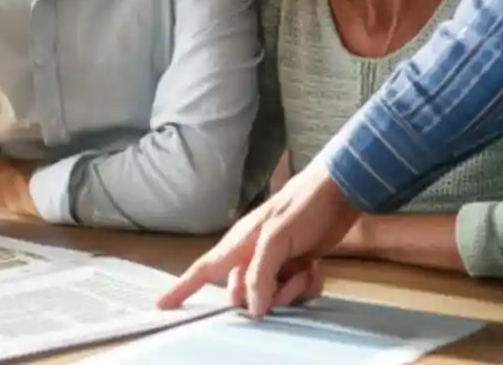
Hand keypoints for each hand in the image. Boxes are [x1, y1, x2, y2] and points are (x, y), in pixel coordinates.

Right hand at [157, 160, 359, 315]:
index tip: (162, 306)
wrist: (339, 193)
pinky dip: (306, 283)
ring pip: (272, 295)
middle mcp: (253, 254)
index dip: (183, 288)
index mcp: (239, 244)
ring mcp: (275, 261)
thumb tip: (252, 308)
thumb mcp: (276, 238)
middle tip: (286, 279)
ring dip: (290, 289)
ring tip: (304, 268)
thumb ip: (260, 274)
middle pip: (245, 292)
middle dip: (265, 295)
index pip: (204, 269)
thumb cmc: (303, 206)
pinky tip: (314, 266)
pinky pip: (295, 290)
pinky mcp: (296, 264)